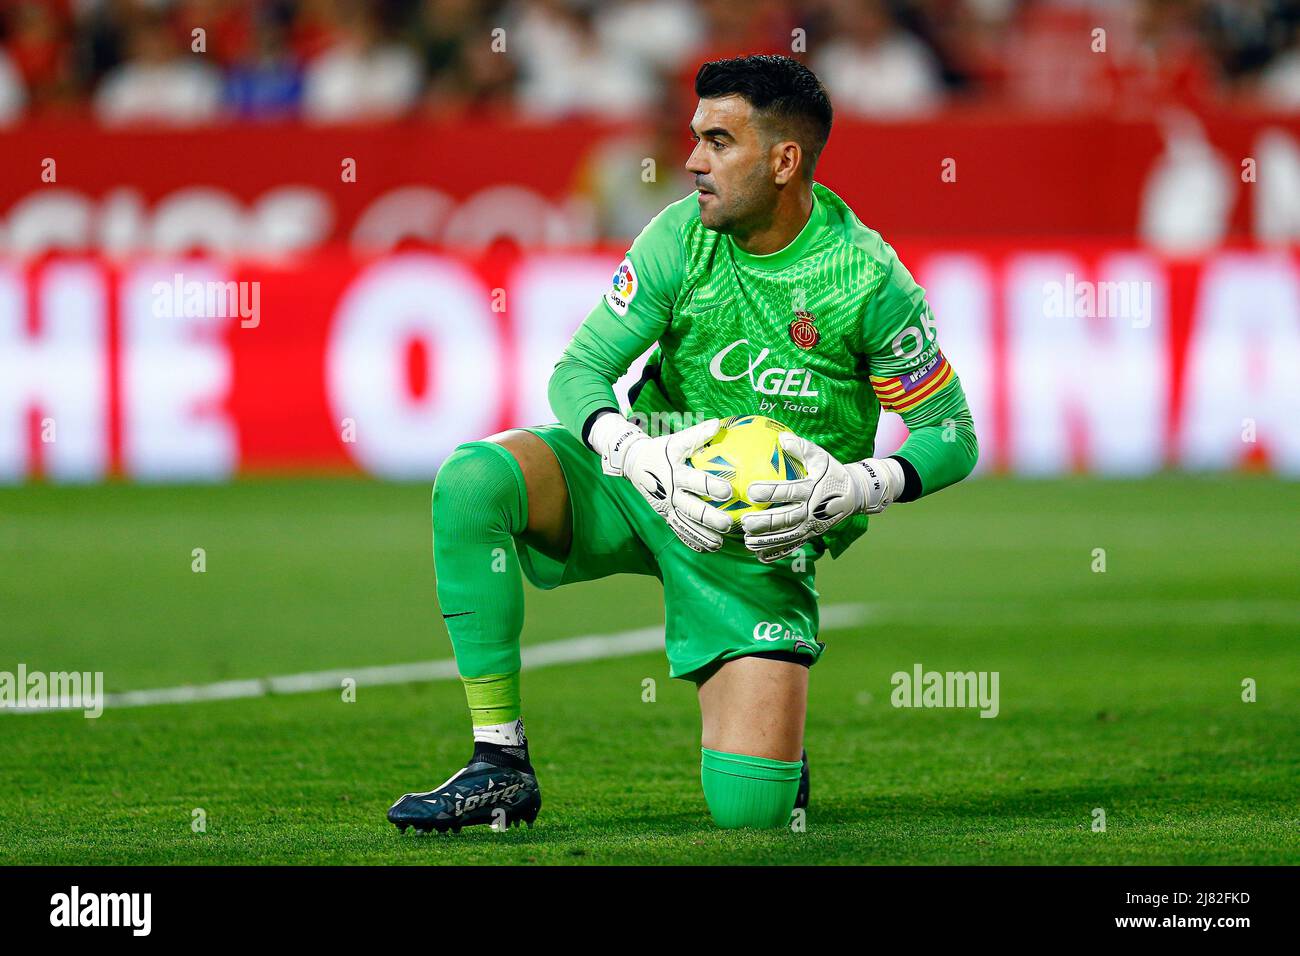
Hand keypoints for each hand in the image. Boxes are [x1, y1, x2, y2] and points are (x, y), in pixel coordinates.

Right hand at [590, 413, 733, 552]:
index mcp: (674, 473)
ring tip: (720, 544)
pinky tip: (705, 548)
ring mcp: (665, 507)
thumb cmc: (659, 450)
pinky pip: (677, 530)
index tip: (729, 491)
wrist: (632, 463)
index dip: (711, 486)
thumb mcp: (675, 440)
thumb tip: (718, 424)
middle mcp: (669, 493)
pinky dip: (690, 540)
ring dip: (702, 534)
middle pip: (690, 508)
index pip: (695, 480)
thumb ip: (697, 434)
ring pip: (685, 524)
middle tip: (728, 524)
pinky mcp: (663, 515)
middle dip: (709, 518)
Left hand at [741, 433, 902, 563]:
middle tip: (745, 522)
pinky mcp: (811, 536)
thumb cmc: (832, 472)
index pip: (789, 491)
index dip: (770, 491)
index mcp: (812, 490)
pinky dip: (777, 552)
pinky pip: (793, 546)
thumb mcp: (821, 457)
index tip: (751, 490)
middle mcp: (812, 511)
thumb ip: (802, 448)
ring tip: (747, 541)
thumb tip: (782, 438)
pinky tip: (759, 555)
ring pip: (787, 536)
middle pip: (786, 519)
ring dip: (767, 540)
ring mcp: (812, 526)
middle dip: (765, 522)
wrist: (855, 494)